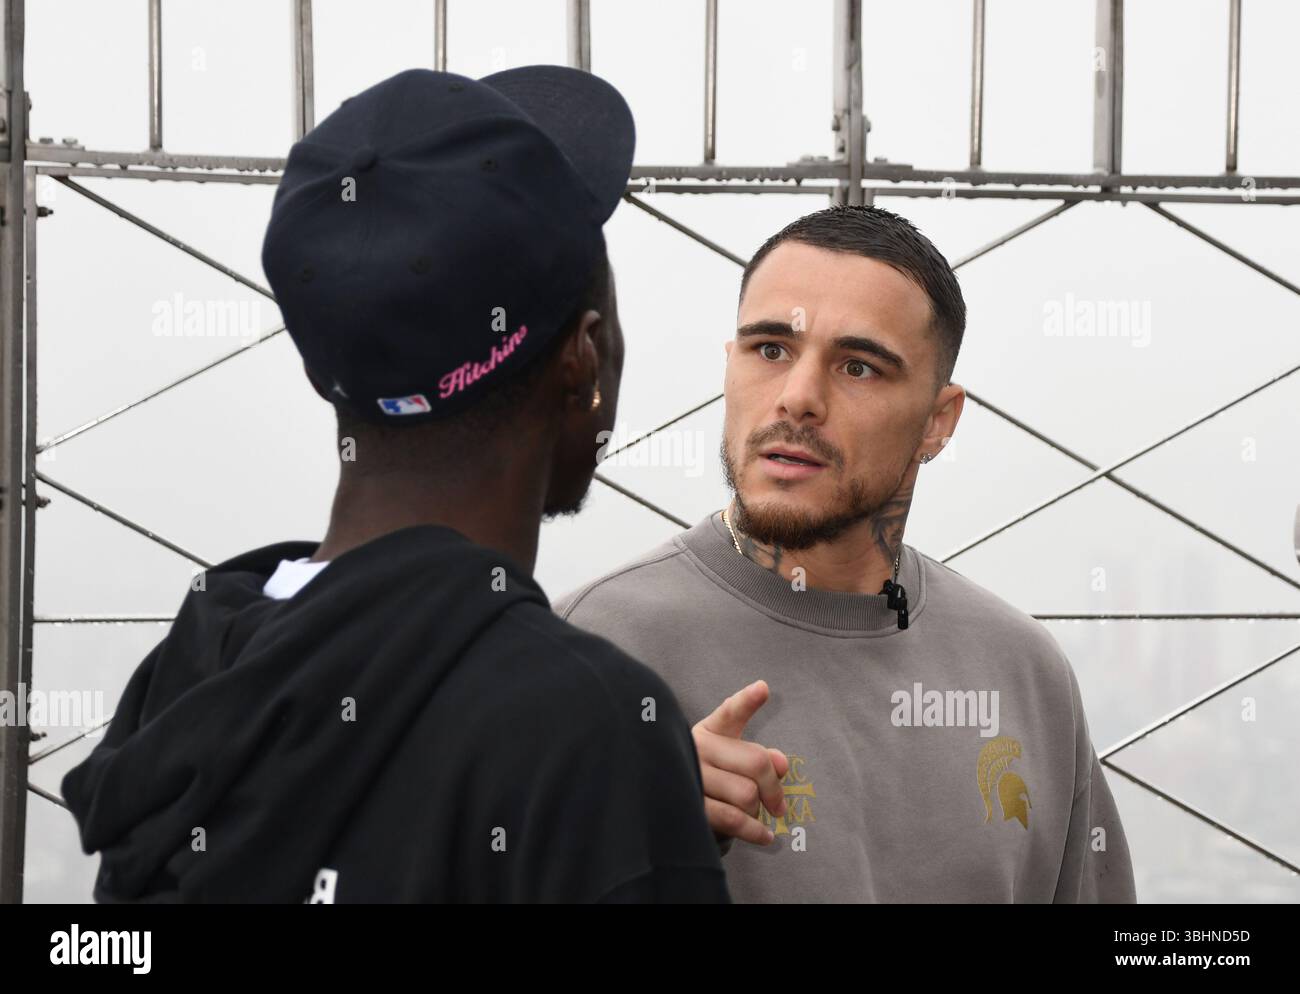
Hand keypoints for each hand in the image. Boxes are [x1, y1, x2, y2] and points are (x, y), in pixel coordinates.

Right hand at [692, 680, 789, 845]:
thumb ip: (760, 757)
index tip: (763, 688)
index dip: (747, 701)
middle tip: (779, 805)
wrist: (674, 808)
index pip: (730, 713)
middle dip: (774, 788)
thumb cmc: (712, 780)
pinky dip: (754, 830)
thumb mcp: (734, 762)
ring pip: (747, 794)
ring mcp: (690, 776)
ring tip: (749, 814)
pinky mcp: (689, 806)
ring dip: (756, 811)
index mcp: (710, 730)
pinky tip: (765, 836)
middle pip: (756, 763)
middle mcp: (697, 747)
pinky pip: (733, 819)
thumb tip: (781, 764)